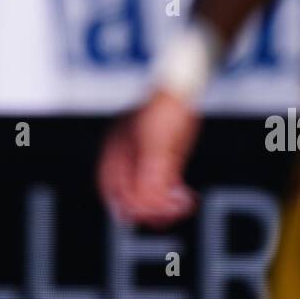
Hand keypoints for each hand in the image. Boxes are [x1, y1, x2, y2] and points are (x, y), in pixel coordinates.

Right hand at [98, 89, 200, 227]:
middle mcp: (126, 158)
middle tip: (173, 212)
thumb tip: (148, 202)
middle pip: (130, 196)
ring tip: (184, 205)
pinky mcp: (161, 159)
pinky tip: (186, 198)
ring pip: (148, 195)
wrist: (184, 86)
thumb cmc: (166, 107)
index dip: (131, 205)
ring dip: (164, 205)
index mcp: (114, 151)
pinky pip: (162, 187)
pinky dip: (173, 196)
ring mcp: (143, 159)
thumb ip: (152, 172)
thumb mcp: (158, 142)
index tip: (155, 211)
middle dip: (151, 209)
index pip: (113, 189)